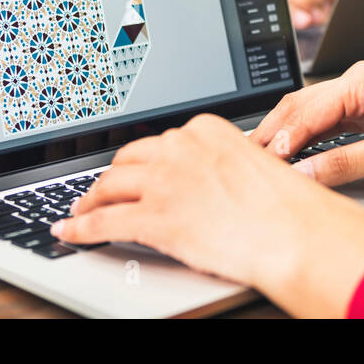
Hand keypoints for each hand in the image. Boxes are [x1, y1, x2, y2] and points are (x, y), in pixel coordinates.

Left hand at [51, 113, 363, 316]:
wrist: (293, 233)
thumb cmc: (286, 207)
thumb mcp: (253, 165)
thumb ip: (221, 164)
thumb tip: (206, 181)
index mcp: (205, 130)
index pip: (159, 142)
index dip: (142, 161)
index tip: (134, 169)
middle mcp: (179, 149)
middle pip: (129, 159)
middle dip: (112, 177)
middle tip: (103, 191)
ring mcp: (163, 182)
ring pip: (109, 187)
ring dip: (90, 201)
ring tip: (81, 211)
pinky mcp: (153, 218)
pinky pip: (104, 222)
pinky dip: (81, 228)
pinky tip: (70, 232)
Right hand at [250, 62, 363, 185]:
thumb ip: (348, 162)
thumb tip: (307, 173)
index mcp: (363, 81)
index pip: (309, 111)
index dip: (283, 138)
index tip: (263, 160)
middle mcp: (358, 84)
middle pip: (300, 107)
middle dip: (273, 132)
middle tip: (247, 158)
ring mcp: (362, 99)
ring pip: (310, 116)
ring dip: (287, 136)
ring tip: (262, 159)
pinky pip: (326, 126)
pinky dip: (306, 141)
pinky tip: (294, 156)